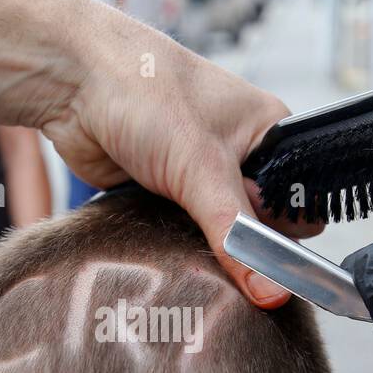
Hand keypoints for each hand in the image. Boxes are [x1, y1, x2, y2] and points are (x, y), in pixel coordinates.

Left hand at [40, 0, 307, 305]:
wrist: (71, 81)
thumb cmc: (145, 90)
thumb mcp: (203, 168)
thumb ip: (238, 234)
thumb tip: (272, 290)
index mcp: (270, 134)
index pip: (302, 203)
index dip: (289, 236)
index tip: (272, 265)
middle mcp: (239, 156)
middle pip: (260, 228)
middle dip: (245, 249)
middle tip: (230, 265)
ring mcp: (198, 177)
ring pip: (218, 237)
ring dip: (207, 253)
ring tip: (198, 264)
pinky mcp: (163, 196)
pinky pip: (182, 238)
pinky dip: (177, 249)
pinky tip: (172, 258)